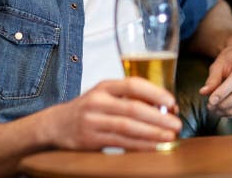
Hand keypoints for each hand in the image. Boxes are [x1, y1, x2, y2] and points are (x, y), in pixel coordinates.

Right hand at [45, 77, 181, 150]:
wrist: (55, 125)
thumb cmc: (89, 109)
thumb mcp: (105, 95)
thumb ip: (129, 97)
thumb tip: (164, 106)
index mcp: (104, 86)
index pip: (133, 84)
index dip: (155, 93)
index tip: (172, 102)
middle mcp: (97, 101)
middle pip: (133, 108)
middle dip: (158, 117)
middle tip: (177, 124)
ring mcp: (92, 121)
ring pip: (128, 127)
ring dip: (152, 133)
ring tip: (170, 137)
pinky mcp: (90, 139)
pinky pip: (120, 143)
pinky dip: (139, 145)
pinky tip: (154, 147)